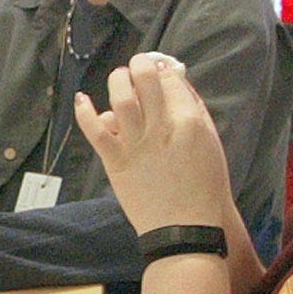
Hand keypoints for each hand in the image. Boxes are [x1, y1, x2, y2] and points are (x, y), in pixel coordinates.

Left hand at [76, 53, 238, 237]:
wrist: (186, 228)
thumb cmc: (204, 187)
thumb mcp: (210, 144)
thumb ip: (195, 111)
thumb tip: (177, 81)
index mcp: (189, 122)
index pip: (171, 79)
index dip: (165, 71)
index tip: (161, 75)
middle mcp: (161, 127)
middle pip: (145, 78)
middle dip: (140, 65)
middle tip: (138, 68)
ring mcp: (136, 144)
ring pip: (119, 96)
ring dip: (118, 80)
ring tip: (120, 81)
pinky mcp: (116, 161)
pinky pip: (95, 129)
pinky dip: (84, 111)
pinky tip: (82, 100)